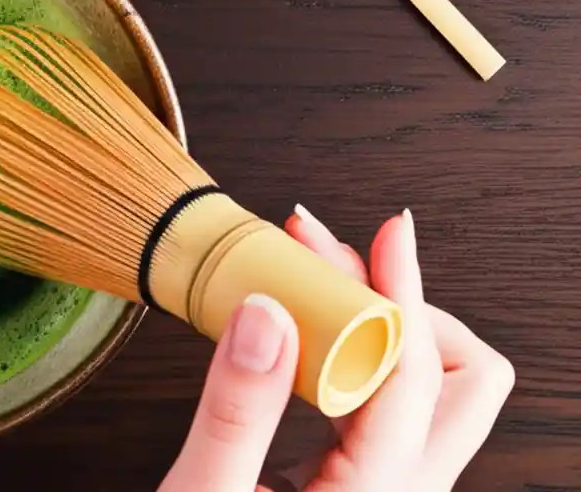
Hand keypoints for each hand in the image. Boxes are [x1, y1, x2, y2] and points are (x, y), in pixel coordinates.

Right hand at [158, 207, 513, 491]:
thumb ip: (235, 411)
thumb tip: (268, 315)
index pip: (412, 376)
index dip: (399, 293)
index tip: (382, 235)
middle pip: (467, 382)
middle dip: (413, 308)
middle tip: (346, 265)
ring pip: (439, 390)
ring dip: (391, 327)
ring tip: (321, 289)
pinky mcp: (365, 484)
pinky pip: (394, 404)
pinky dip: (363, 352)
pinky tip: (308, 334)